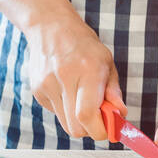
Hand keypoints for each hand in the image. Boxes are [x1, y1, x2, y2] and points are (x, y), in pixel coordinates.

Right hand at [25, 15, 122, 140]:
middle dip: (90, 129)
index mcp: (88, 71)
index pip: (87, 116)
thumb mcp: (106, 63)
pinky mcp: (37, 91)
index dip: (100, 130)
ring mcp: (47, 85)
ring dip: (77, 120)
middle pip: (75, 128)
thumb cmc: (83, 45)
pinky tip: (66, 90)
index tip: (109, 128)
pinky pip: (55, 113)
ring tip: (81, 100)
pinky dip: (65, 109)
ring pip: (65, 124)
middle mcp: (65, 78)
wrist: (50, 27)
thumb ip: (113, 91)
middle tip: (98, 117)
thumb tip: (120, 114)